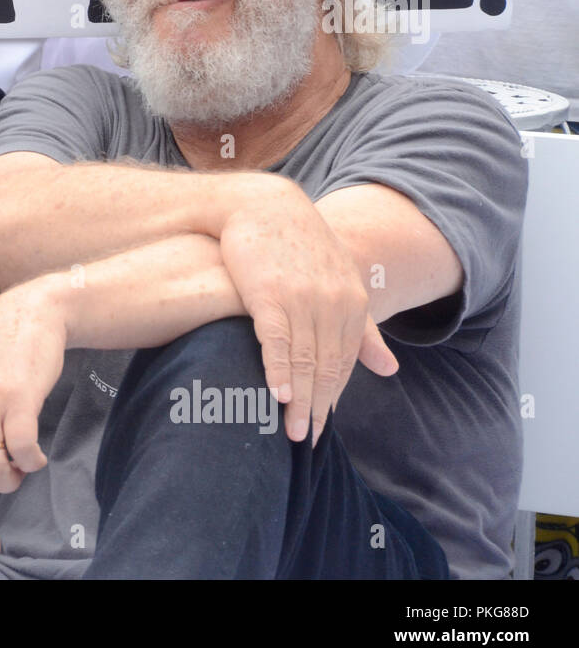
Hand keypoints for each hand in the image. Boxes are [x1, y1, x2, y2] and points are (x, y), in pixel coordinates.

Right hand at [218, 177, 396, 446]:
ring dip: (300, 401)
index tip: (322, 427)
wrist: (259, 204)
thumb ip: (364, 329)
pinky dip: (278, 370)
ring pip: (304, 360)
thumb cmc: (294, 245)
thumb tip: (389, 370)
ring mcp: (302, 299)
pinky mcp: (269, 293)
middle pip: (327, 367)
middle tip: (308, 443)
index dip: (333, 397)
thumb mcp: (338, 282)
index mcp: (353, 302)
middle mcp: (333, 303)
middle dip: (319, 408)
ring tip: (293, 433)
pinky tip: (278, 395)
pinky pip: (277, 340)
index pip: (345, 362)